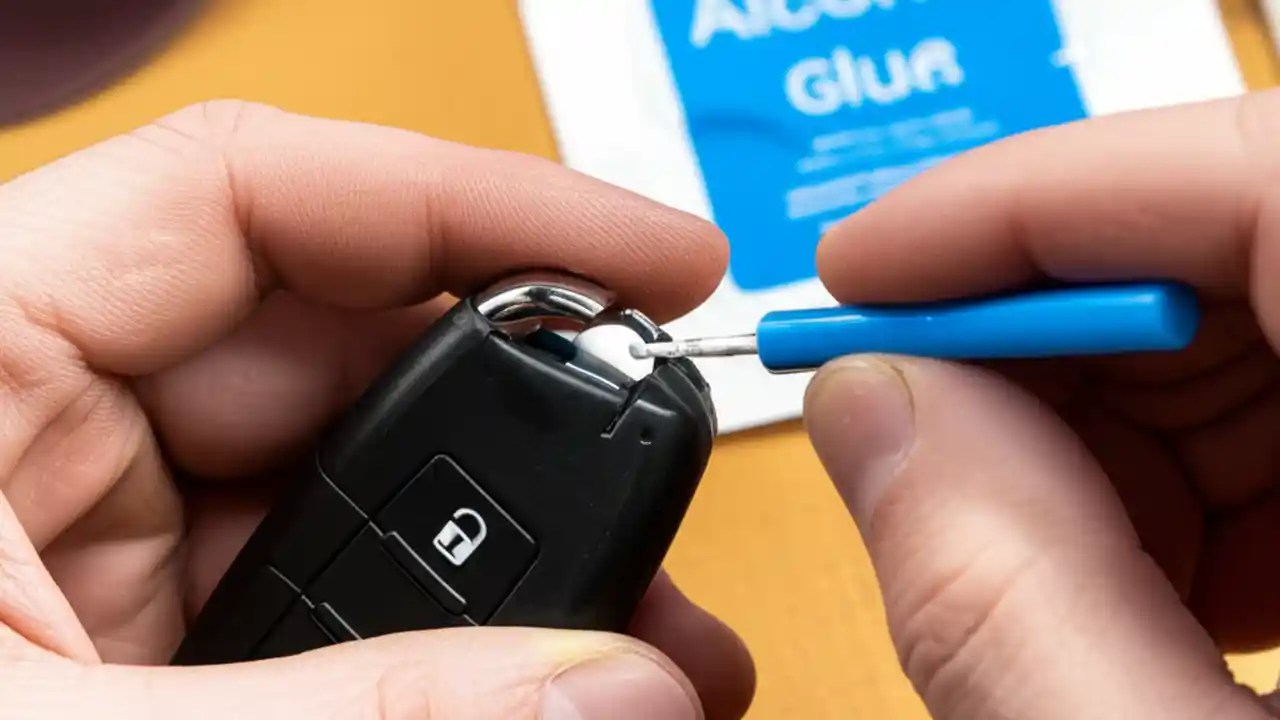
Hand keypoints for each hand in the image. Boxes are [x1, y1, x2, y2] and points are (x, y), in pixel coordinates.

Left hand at [0, 101, 753, 718]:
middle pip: (341, 357)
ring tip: (634, 643)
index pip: (256, 202)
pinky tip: (528, 686)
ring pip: (354, 496)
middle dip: (527, 427)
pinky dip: (437, 646)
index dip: (478, 204)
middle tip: (656, 500)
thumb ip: (351, 715)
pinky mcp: (132, 644)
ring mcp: (96, 542)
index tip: (650, 259)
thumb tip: (610, 689)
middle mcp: (38, 426)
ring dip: (502, 565)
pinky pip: (322, 600)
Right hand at [805, 89, 1279, 718]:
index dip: (1037, 199)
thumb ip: (1006, 605)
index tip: (867, 266)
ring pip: (1248, 328)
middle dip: (1037, 327)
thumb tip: (868, 410)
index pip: (1263, 178)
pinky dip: (1168, 486)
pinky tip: (1119, 574)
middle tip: (895, 402)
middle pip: (1236, 244)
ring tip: (1000, 523)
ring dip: (1089, 421)